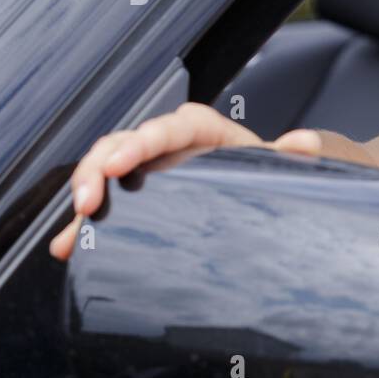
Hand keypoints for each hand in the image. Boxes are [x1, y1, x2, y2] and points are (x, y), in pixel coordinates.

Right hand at [48, 104, 325, 260]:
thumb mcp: (309, 162)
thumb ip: (309, 150)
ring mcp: (160, 175)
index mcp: (212, 133)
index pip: (172, 128)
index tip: (120, 163)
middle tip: (87, 203)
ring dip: (86, 202)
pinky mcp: (152, 202)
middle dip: (99, 170)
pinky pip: (115, 209)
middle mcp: (178, 148)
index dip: (142, 141)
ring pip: (111, 176)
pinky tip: (69, 250)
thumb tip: (298, 142)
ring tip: (69, 239)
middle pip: (127, 146)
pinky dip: (90, 227)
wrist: (295, 198)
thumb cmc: (296, 173)